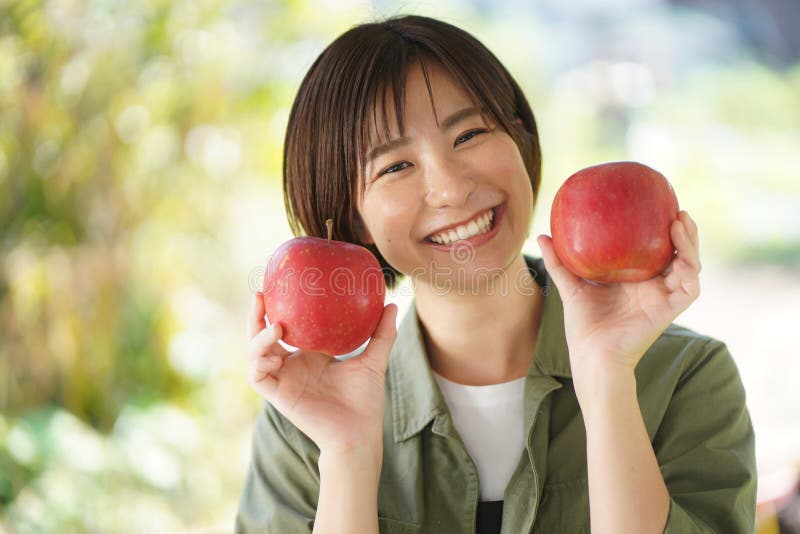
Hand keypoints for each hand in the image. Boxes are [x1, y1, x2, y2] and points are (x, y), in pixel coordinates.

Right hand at [246, 293, 397, 454]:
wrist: (359, 432)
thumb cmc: (365, 400)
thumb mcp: (374, 360)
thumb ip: (381, 334)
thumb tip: (390, 304)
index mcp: (308, 355)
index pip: (284, 326)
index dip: (275, 308)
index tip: (278, 284)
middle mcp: (291, 365)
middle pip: (261, 335)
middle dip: (256, 315)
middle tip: (260, 295)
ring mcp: (282, 379)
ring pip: (254, 353)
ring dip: (258, 337)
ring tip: (276, 326)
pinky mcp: (277, 395)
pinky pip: (256, 376)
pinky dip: (259, 361)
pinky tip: (273, 352)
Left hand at [537, 210, 700, 382]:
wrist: (591, 355)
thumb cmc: (584, 326)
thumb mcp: (571, 287)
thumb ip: (559, 262)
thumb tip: (542, 235)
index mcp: (636, 280)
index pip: (656, 250)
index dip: (663, 230)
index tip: (658, 205)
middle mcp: (654, 287)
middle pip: (679, 254)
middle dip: (684, 232)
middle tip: (677, 210)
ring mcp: (663, 298)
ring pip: (690, 266)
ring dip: (690, 244)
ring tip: (681, 222)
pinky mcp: (669, 311)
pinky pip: (690, 288)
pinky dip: (691, 269)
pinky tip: (684, 255)